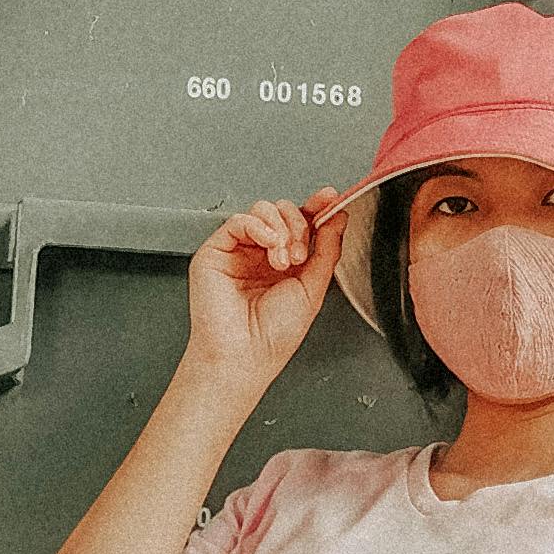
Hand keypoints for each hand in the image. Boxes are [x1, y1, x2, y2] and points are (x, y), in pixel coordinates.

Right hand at [186, 190, 346, 400]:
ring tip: (282, 261)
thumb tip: (337, 218)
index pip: (301, 224)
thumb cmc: (272, 336)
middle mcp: (262, 255)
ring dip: (280, 229)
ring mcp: (239, 251)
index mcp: (286, 264)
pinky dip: (258, 226)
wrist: (245, 356)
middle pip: (283, 211)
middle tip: (300, 255)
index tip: (329, 198)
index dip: (315, 208)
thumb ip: (326, 250)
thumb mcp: (313, 289)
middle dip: (298, 225)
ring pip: (262, 210)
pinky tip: (269, 247)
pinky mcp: (216, 251)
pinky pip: (239, 220)